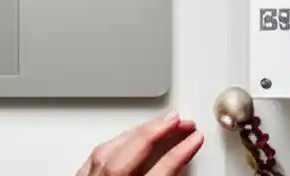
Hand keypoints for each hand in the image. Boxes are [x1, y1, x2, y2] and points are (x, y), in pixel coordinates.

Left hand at [77, 111, 204, 175]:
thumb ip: (163, 175)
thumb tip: (179, 160)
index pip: (158, 172)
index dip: (180, 152)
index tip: (195, 138)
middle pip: (129, 151)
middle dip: (156, 130)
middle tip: (181, 120)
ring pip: (107, 149)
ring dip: (137, 132)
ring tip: (160, 124)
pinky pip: (94, 156)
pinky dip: (115, 143)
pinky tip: (128, 138)